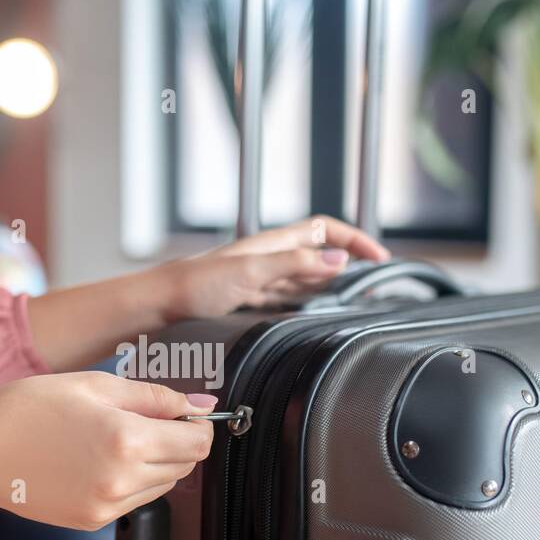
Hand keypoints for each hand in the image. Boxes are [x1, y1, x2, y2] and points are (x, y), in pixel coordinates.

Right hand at [0, 372, 216, 528]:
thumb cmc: (27, 409)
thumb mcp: (96, 385)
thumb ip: (156, 397)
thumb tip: (203, 405)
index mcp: (127, 440)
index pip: (198, 443)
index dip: (198, 425)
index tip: (185, 413)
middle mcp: (123, 480)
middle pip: (185, 465)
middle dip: (177, 441)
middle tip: (144, 419)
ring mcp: (108, 506)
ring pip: (163, 485)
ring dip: (155, 461)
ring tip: (114, 438)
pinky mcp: (93, 520)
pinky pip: (134, 500)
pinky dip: (130, 480)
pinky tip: (97, 459)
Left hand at [158, 215, 388, 321]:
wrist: (159, 304)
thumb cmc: (196, 286)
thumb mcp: (251, 272)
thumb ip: (295, 264)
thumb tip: (338, 260)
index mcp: (272, 243)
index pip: (325, 229)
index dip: (355, 240)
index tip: (380, 259)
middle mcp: (267, 255)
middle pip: (318, 248)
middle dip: (348, 258)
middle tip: (373, 279)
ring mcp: (257, 275)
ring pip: (303, 271)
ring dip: (329, 279)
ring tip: (351, 294)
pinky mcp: (246, 295)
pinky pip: (286, 292)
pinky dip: (305, 297)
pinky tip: (307, 309)